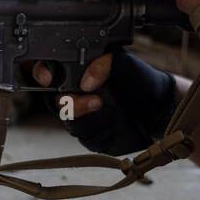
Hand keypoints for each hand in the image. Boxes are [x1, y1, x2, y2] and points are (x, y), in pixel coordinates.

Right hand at [31, 50, 176, 155]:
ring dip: (84, 115)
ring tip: (104, 106)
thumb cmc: (140, 80)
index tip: (47, 77)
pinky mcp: (90, 134)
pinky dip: (95, 129)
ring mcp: (81, 115)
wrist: (158, 108)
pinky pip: (83, 136)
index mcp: (78, 70)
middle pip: (52, 98)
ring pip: (66, 119)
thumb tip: (86, 81)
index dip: (41, 72)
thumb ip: (104, 63)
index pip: (48, 68)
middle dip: (69, 101)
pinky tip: (110, 122)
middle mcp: (75, 92)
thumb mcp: (124, 63)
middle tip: (94, 99)